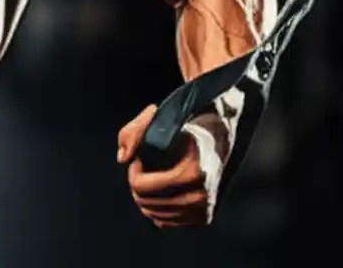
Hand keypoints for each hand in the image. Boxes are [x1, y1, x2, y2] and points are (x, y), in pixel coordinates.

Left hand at [116, 104, 219, 227]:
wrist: (219, 140)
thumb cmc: (184, 129)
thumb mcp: (157, 120)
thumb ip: (133, 132)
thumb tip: (123, 159)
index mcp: (192, 173)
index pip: (141, 186)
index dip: (134, 170)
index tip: (141, 158)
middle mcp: (201, 196)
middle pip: (145, 203)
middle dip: (138, 184)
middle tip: (144, 168)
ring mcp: (203, 210)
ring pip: (153, 215)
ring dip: (146, 197)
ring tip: (153, 177)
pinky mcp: (203, 218)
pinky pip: (164, 222)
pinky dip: (157, 208)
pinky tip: (162, 191)